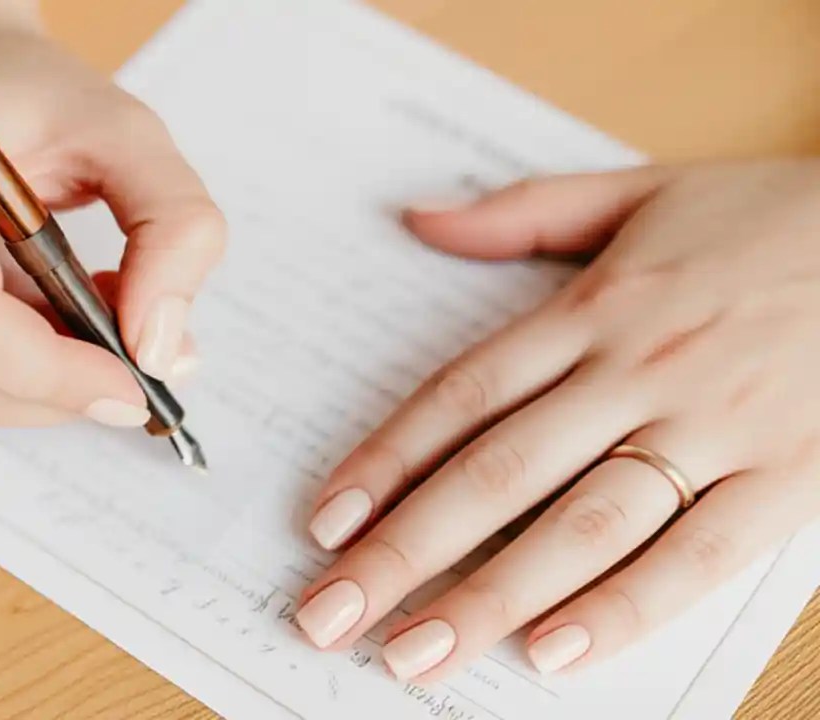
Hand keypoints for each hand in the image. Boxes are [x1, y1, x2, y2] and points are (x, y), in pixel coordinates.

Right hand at [0, 11, 223, 438]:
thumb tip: (161, 350)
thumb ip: (176, 231)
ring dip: (29, 391)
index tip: (134, 386)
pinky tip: (28, 324)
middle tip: (124, 353)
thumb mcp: (131, 137)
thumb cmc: (34, 95)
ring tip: (75, 319)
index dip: (60, 379)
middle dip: (57, 392)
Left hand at [296, 161, 819, 680]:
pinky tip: (550, 654)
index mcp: (594, 309)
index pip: (462, 396)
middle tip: (329, 616)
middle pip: (499, 473)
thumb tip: (417, 219)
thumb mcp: (639, 190)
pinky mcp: (788, 478)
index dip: (384, 462)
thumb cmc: (769, 218)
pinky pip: (697, 556)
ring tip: (415, 654)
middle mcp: (639, 372)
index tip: (324, 524)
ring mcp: (714, 429)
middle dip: (405, 551)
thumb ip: (523, 211)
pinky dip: (624, 607)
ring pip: (583, 525)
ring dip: (491, 597)